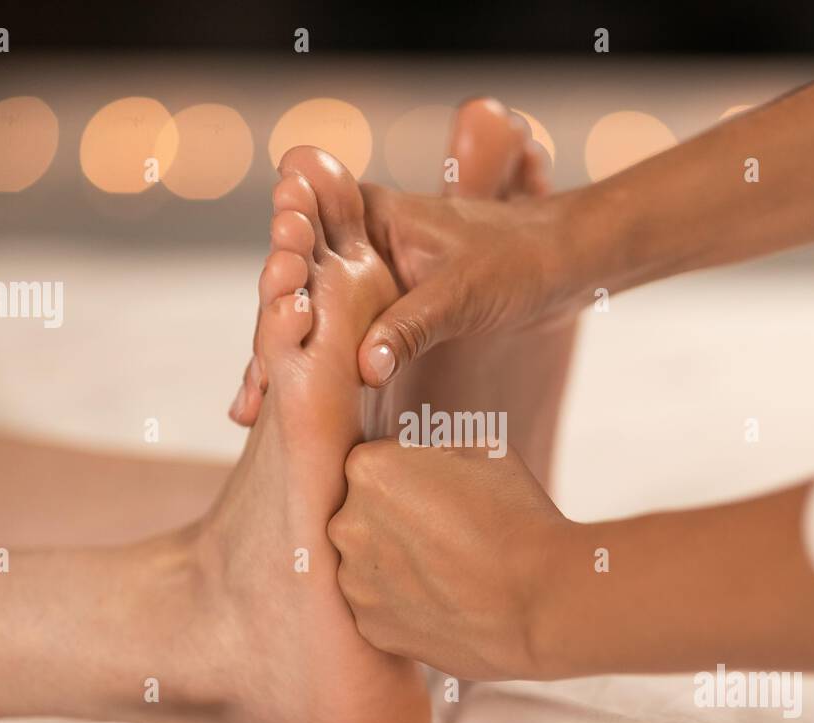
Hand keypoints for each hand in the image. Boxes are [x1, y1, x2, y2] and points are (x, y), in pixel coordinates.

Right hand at [232, 187, 580, 426]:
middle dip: (269, 345)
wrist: (564, 262)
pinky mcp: (388, 308)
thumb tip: (363, 369)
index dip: (278, 296)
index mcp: (371, 216)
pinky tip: (292, 410)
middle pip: (298, 293)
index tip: (264, 344)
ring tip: (251, 416)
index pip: (303, 249)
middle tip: (248, 404)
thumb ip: (411, 327)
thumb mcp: (461, 293)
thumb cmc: (519, 259)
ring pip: (313, 320)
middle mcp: (360, 244)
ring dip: (284, 363)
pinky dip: (319, 370)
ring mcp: (371, 277)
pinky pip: (342, 338)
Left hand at [328, 438, 569, 679]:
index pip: (377, 466)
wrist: (539, 599)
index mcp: (368, 469)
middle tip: (448, 534)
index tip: (444, 494)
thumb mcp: (480, 449)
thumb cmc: (517, 516)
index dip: (414, 478)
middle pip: (365, 515)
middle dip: (397, 521)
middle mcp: (346, 524)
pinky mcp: (372, 627)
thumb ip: (430, 454)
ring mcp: (355, 581)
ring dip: (398, 564)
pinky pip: (382, 607)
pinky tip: (446, 601)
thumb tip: (418, 462)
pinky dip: (407, 605)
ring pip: (370, 564)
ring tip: (451, 572)